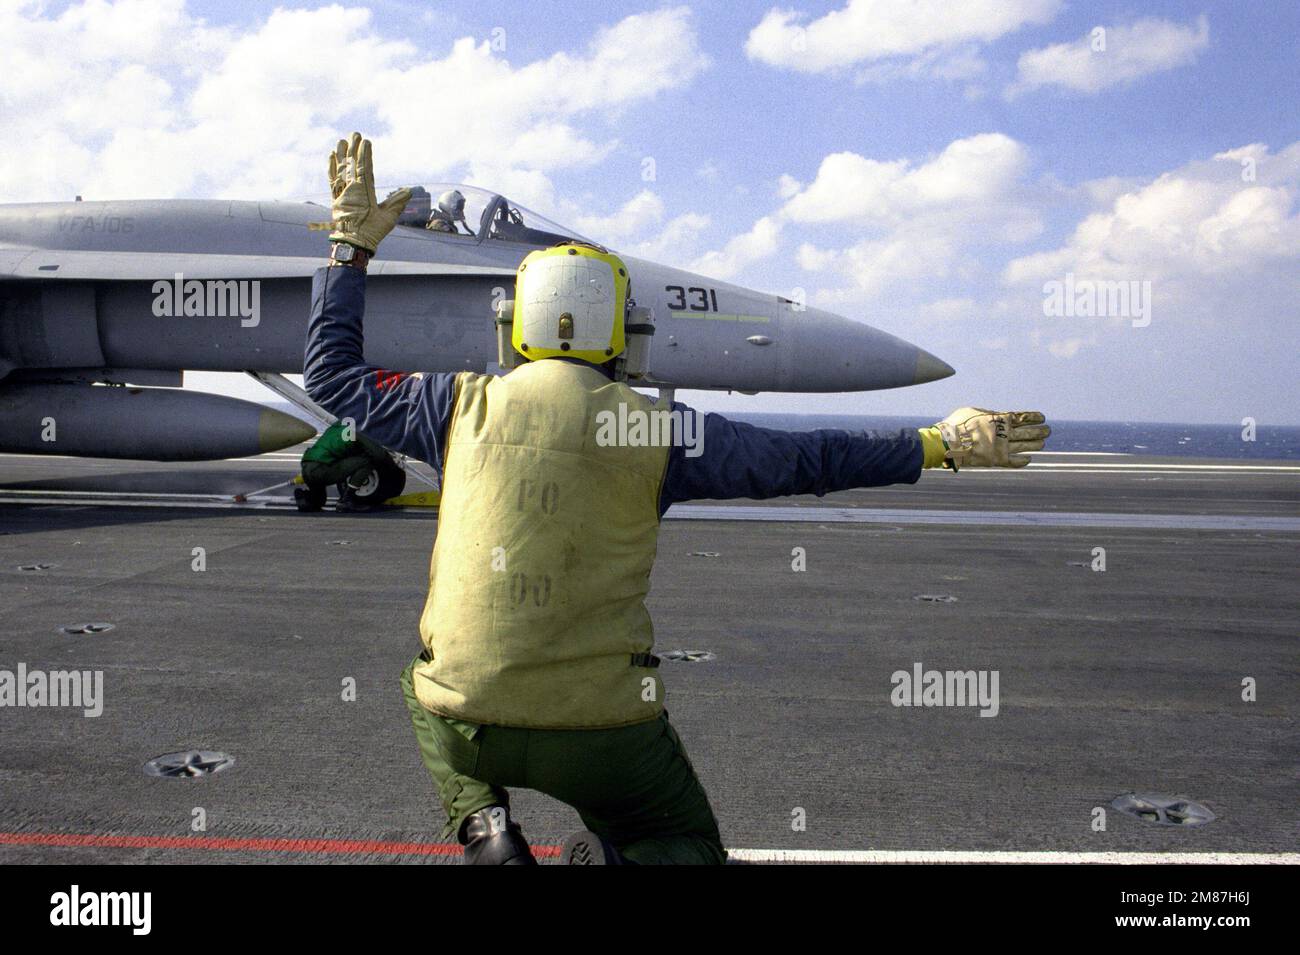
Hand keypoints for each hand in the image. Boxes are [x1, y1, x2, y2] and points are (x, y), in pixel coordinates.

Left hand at [328, 132, 411, 253]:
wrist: (352, 244)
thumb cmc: (371, 232)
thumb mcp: (388, 219)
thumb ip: (396, 203)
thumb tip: (408, 191)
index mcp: (364, 193)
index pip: (364, 169)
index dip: (365, 154)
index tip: (366, 142)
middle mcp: (350, 190)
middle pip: (351, 165)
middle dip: (353, 149)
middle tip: (354, 133)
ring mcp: (341, 193)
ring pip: (340, 169)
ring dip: (341, 154)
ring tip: (342, 140)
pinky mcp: (335, 198)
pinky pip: (332, 179)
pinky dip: (331, 167)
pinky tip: (332, 156)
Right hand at [935, 407, 1049, 468]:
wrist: (949, 442)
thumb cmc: (958, 424)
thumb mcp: (973, 411)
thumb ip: (987, 413)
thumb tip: (995, 415)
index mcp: (1000, 418)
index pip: (1022, 417)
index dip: (1034, 417)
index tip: (1042, 417)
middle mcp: (1005, 433)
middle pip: (1027, 432)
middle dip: (1039, 431)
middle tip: (1047, 431)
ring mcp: (1002, 447)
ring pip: (1024, 446)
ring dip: (1035, 444)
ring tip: (1042, 443)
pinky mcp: (997, 460)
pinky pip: (1014, 461)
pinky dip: (1022, 461)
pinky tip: (1028, 459)